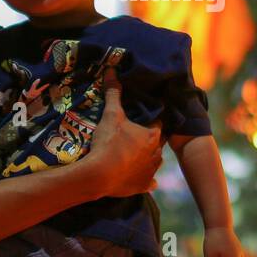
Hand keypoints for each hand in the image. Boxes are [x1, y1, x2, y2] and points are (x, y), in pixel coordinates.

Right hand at [88, 69, 163, 196]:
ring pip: (154, 162)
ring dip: (147, 158)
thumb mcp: (111, 115)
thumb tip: (111, 70)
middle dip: (148, 139)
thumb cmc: (108, 142)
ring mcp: (151, 172)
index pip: (157, 123)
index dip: (149, 120)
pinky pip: (149, 183)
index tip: (141, 119)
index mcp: (153, 135)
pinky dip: (146, 180)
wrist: (99, 174)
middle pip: (157, 143)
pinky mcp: (143, 186)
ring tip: (134, 156)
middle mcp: (157, 153)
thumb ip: (114, 93)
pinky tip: (140, 179)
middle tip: (134, 137)